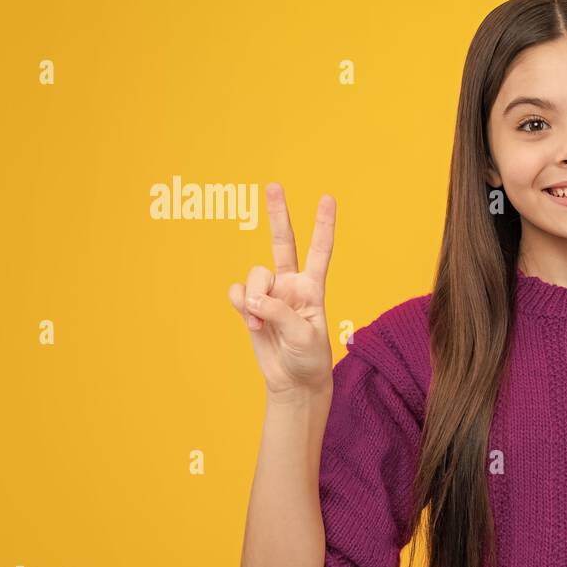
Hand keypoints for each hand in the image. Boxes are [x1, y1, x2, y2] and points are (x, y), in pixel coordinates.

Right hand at [227, 182, 335, 399]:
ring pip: (254, 275)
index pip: (320, 251)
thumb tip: (252, 297)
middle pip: (283, 242)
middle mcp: (291, 284)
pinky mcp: (252, 306)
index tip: (327, 198)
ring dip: (254, 297)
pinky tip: (251, 322)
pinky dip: (241, 306)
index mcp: (313, 288)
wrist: (293, 381)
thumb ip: (279, 312)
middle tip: (274, 185)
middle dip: (278, 214)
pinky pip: (238, 294)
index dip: (323, 225)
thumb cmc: (309, 359)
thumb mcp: (304, 336)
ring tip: (261, 322)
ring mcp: (270, 294)